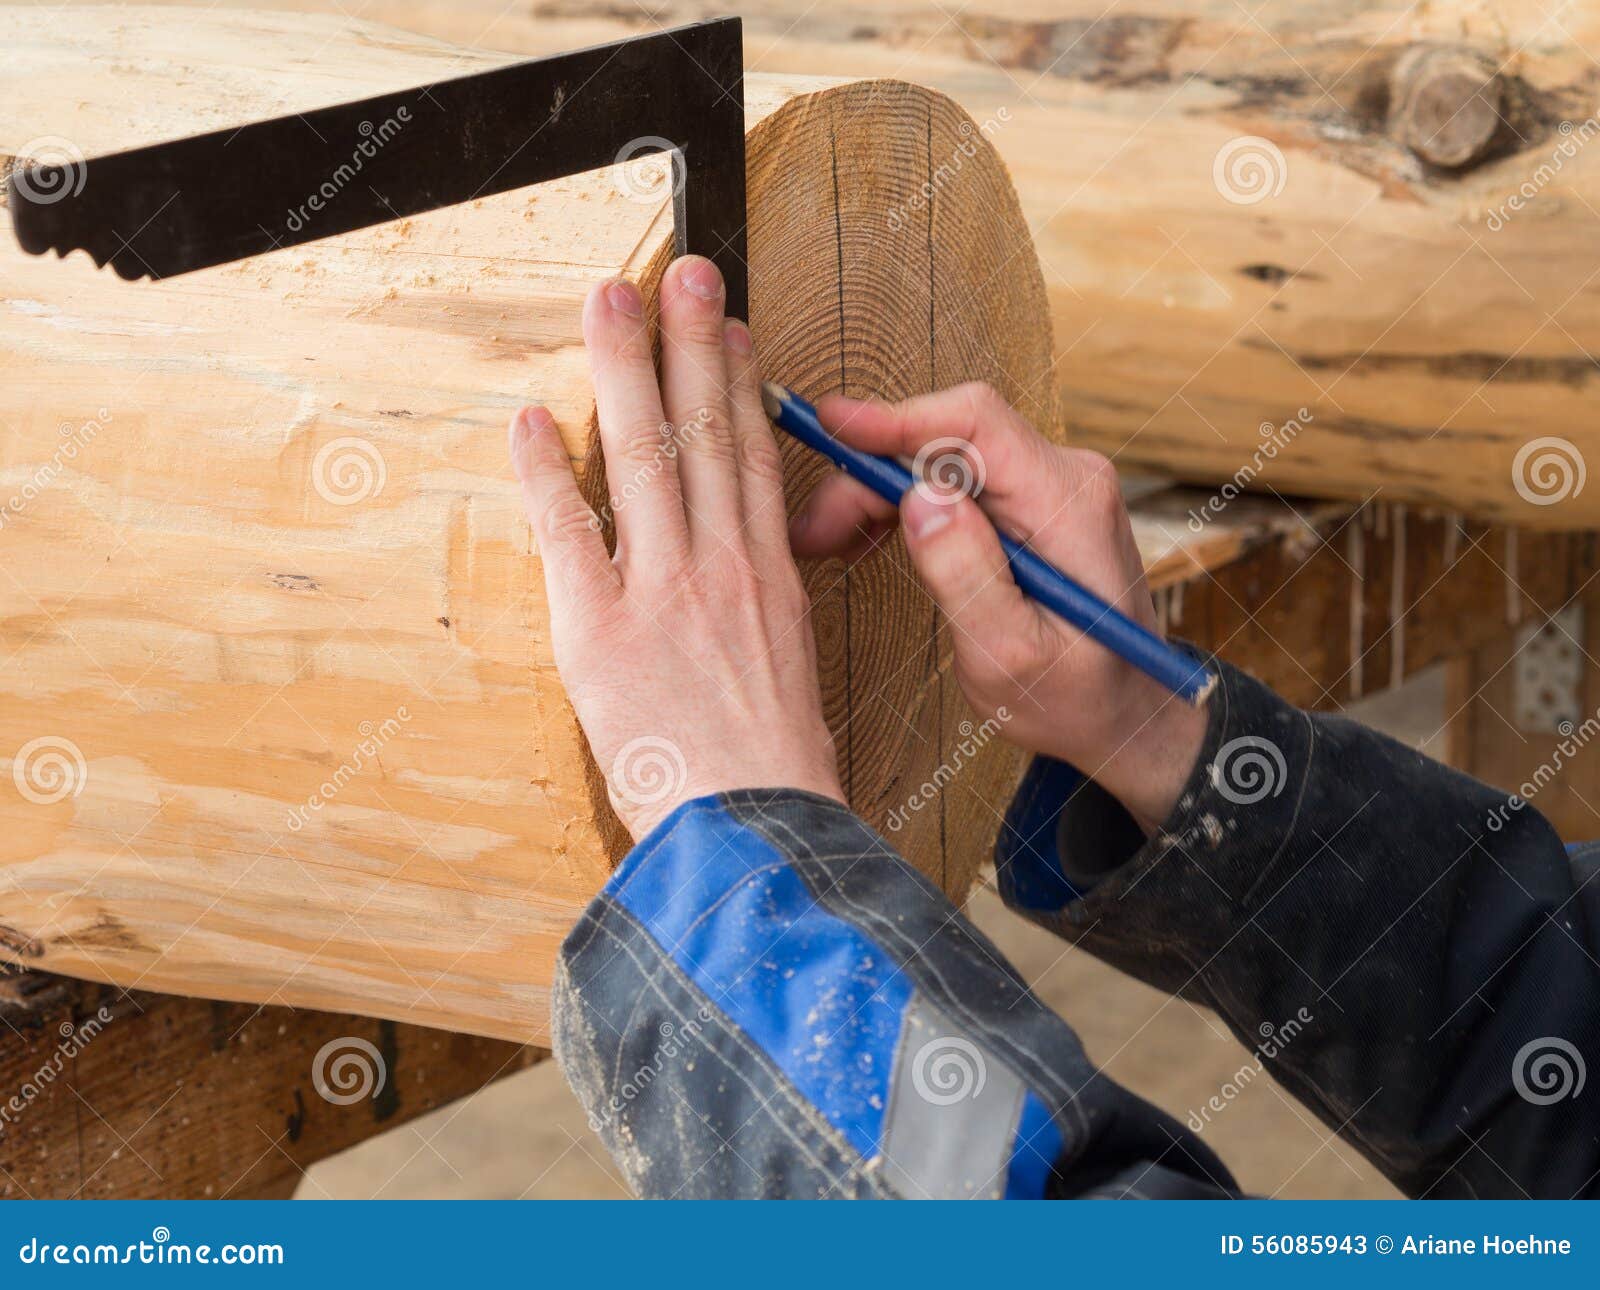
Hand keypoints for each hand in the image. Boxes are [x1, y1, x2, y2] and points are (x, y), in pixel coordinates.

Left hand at [509, 256, 843, 841]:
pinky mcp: (601, 627)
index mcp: (769, 578)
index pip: (750, 458)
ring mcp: (661, 588)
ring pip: (642, 454)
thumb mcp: (792, 681)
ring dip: (623, 370)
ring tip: (612, 302)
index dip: (738, 385)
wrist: (755, 830)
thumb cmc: (778, 774)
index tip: (733, 330)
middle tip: (682, 272)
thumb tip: (742, 603)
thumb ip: (762, 624)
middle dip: (690, 342)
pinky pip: (569, 530)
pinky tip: (531, 418)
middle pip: (702, 431)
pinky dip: (544, 472)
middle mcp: (721, 566)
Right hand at [789, 383, 1204, 831]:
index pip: (975, 423)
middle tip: (812, 529)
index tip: (831, 424)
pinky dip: (908, 504)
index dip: (896, 418)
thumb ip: (966, 573)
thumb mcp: (1011, 654)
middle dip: (871, 473)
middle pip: (948, 441)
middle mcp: (1066, 478)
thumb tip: (919, 495)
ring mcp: (1052, 487)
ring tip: (828, 540)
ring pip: (945, 460)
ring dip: (881, 492)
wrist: (1129, 714)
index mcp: (1069, 503)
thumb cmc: (1078, 697)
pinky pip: (960, 482)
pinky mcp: (1035, 504)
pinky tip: (868, 538)